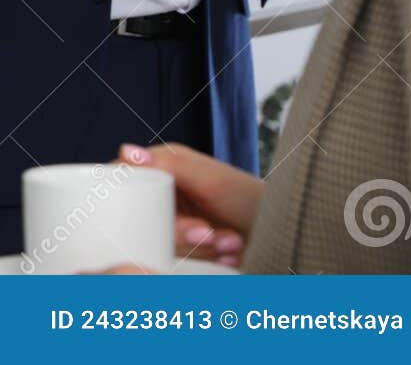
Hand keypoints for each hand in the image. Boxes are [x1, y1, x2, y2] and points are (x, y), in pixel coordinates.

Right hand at [118, 142, 263, 266]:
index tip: (169, 217)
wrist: (283, 235)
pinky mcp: (181, 247)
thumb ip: (170, 165)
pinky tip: (225, 253)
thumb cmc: (252, 200)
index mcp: (162, 166)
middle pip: (142, 218)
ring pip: (159, 242)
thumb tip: (127, 152)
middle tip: (206, 234)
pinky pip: (174, 259)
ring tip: (228, 242)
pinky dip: (202, 259)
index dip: (138, 201)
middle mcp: (162, 193)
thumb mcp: (212, 180)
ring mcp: (171, 222)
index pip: (127, 181)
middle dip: (180, 232)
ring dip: (198, 248)